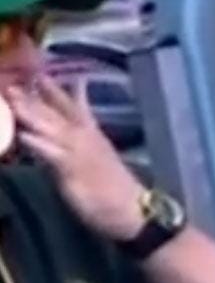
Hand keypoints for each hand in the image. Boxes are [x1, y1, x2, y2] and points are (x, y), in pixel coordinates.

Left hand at [5, 77, 145, 241]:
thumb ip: (80, 146)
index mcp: (92, 134)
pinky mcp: (72, 170)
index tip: (40, 73)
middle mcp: (85, 137)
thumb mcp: (99, 160)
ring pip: (50, 126)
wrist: (134, 209)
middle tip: (16, 77)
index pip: (73, 105)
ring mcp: (78, 152)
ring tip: (12, 95)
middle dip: (36, 94)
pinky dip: (36, 143)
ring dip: (30, 111)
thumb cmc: (116, 190)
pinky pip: (50, 153)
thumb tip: (62, 137)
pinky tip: (22, 134)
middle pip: (57, 111)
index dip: (56, 90)